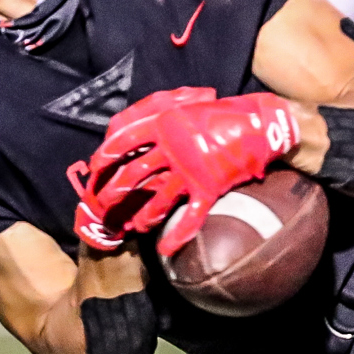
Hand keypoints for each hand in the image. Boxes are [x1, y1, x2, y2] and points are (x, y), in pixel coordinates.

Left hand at [88, 92, 301, 256]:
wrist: (259, 124)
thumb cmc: (223, 111)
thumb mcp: (187, 102)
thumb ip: (161, 111)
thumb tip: (133, 122)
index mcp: (165, 124)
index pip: (124, 140)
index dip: (105, 155)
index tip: (94, 168)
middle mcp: (173, 148)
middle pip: (134, 173)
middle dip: (114, 192)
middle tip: (102, 205)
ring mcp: (190, 170)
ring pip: (158, 199)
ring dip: (144, 216)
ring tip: (133, 228)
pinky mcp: (209, 188)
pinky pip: (191, 216)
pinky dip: (178, 236)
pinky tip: (165, 250)